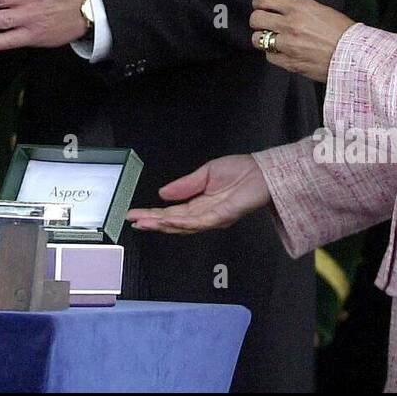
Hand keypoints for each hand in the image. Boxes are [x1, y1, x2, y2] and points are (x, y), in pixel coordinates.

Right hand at [126, 155, 269, 233]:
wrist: (262, 171)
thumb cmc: (240, 171)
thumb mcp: (205, 173)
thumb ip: (185, 185)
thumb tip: (162, 193)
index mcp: (200, 204)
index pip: (172, 212)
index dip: (153, 214)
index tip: (135, 214)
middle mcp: (205, 215)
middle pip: (174, 222)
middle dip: (153, 223)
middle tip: (134, 222)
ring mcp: (213, 217)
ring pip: (183, 225)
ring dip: (162, 224)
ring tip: (144, 222)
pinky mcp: (222, 216)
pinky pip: (198, 221)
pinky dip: (181, 221)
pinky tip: (166, 219)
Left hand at [249, 0, 352, 82]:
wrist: (355, 55)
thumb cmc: (342, 30)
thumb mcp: (319, 9)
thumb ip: (296, 8)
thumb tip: (277, 9)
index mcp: (298, 6)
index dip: (259, 2)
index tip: (262, 5)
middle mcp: (290, 24)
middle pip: (255, 19)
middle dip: (258, 20)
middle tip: (266, 23)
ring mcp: (288, 45)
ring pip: (257, 39)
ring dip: (264, 38)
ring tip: (274, 39)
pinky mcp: (290, 63)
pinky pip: (269, 57)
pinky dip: (274, 54)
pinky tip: (284, 52)